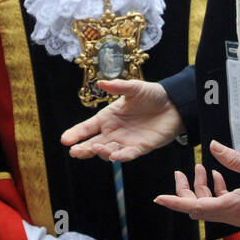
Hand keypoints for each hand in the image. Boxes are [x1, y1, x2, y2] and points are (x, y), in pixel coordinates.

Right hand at [61, 79, 184, 161]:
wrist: (174, 105)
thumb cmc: (151, 95)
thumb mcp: (134, 88)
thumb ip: (119, 86)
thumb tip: (101, 82)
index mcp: (107, 117)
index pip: (87, 128)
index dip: (75, 134)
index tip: (64, 140)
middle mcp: (113, 132)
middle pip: (93, 143)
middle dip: (83, 149)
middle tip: (74, 151)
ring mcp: (125, 141)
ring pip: (108, 151)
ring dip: (101, 151)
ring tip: (96, 148)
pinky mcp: (140, 148)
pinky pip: (128, 154)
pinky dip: (121, 156)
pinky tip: (115, 156)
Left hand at [154, 139, 239, 227]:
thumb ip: (231, 158)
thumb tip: (212, 146)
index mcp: (230, 207)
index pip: (194, 207)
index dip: (175, 202)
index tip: (159, 198)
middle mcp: (231, 215)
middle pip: (197, 207)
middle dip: (185, 190)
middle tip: (180, 173)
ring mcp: (237, 216)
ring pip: (208, 205)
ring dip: (201, 188)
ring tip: (200, 169)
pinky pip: (221, 204)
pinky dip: (215, 191)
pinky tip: (217, 176)